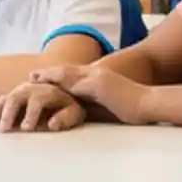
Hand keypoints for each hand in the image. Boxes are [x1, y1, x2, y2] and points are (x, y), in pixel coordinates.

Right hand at [0, 82, 85, 132]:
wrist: (68, 92)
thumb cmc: (71, 108)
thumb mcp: (76, 113)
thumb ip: (67, 118)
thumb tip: (52, 125)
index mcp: (49, 92)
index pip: (37, 100)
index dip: (31, 114)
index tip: (26, 128)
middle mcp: (33, 88)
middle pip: (18, 97)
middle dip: (11, 113)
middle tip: (6, 129)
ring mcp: (23, 90)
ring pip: (9, 97)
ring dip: (2, 111)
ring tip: (0, 126)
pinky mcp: (16, 94)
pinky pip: (3, 98)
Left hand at [31, 64, 149, 124]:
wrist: (150, 103)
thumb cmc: (133, 107)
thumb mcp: (109, 102)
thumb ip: (94, 102)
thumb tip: (80, 109)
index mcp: (98, 77)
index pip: (73, 74)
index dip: (56, 75)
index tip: (41, 78)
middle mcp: (96, 73)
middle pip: (67, 71)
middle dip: (49, 73)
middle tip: (31, 75)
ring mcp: (97, 78)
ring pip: (68, 74)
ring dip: (50, 76)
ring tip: (34, 78)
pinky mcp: (99, 86)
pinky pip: (76, 85)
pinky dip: (61, 85)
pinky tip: (49, 87)